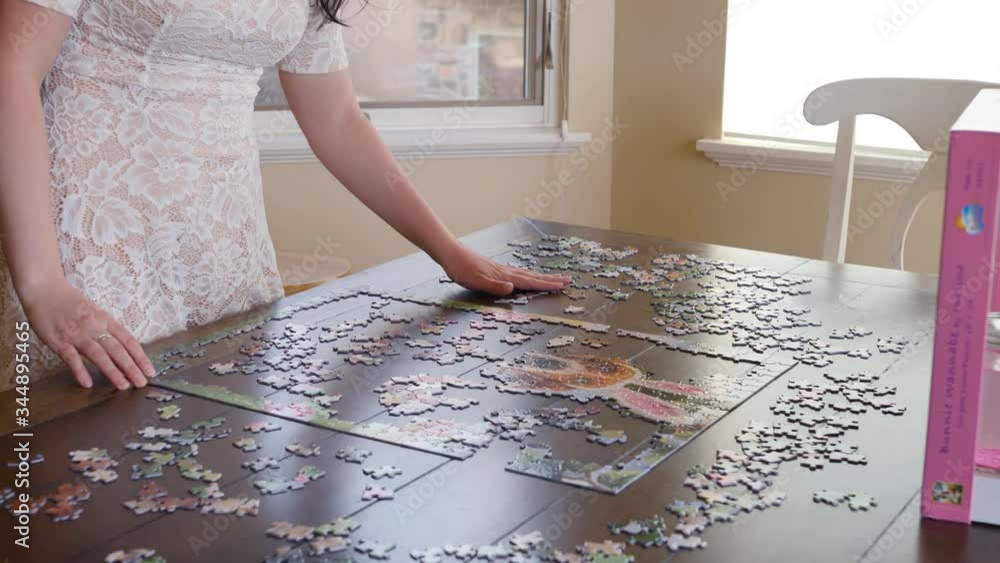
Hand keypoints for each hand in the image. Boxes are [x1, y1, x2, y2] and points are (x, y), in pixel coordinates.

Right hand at [19, 278, 154, 389]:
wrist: (44, 289)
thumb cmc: (70, 302)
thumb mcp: (95, 312)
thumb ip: (106, 329)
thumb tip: (122, 348)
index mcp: (105, 319)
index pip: (128, 340)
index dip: (140, 357)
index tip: (150, 370)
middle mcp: (94, 326)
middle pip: (117, 349)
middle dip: (132, 368)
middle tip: (142, 383)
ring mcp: (76, 334)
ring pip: (98, 354)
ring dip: (112, 371)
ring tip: (123, 385)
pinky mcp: (58, 340)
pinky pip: (71, 358)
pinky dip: (79, 371)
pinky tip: (87, 384)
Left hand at [441, 246, 570, 295]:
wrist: (451, 253)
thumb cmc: (461, 269)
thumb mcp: (475, 281)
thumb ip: (494, 286)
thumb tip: (512, 288)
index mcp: (504, 276)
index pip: (529, 282)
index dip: (546, 285)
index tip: (562, 286)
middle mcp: (506, 271)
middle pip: (533, 276)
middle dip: (550, 279)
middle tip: (567, 280)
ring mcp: (502, 269)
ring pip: (527, 273)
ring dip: (541, 276)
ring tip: (553, 277)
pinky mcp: (496, 268)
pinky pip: (518, 272)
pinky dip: (528, 274)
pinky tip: (526, 275)